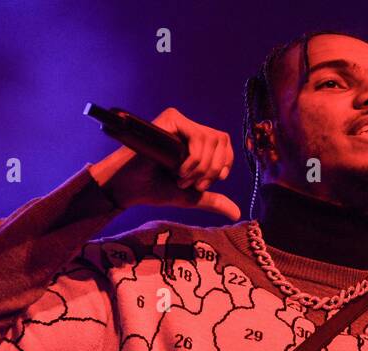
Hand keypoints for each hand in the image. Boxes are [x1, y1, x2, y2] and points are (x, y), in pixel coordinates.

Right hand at [89, 107, 238, 219]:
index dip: (224, 164)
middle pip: (222, 140)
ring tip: (182, 179)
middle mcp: (189, 129)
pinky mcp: (171, 119)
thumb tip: (236, 214)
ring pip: (211, 139)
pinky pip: (197, 135)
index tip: (209, 182)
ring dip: (201, 167)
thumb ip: (213, 200)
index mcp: (195, 142)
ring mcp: (180, 123)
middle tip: (195, 185)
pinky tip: (178, 170)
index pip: (224, 144)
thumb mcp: (191, 196)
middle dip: (214, 169)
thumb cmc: (155, 189)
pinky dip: (194, 158)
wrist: (130, 188)